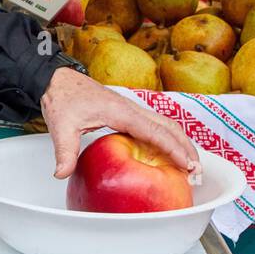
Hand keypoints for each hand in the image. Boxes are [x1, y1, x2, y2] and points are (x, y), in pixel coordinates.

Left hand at [40, 67, 198, 179]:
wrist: (57, 79)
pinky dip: (168, 137)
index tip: (188, 166)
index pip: (156, 133)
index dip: (175, 150)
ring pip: (166, 124)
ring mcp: (131, 109)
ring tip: (190, 164)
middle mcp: (132, 109)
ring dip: (181, 142)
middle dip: (187, 148)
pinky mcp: (127, 111)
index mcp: (122, 112)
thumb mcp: (61, 126)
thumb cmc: (62, 98)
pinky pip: (155, 124)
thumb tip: (61, 174)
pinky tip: (167, 152)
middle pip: (170, 127)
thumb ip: (64, 152)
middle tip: (197, 172)